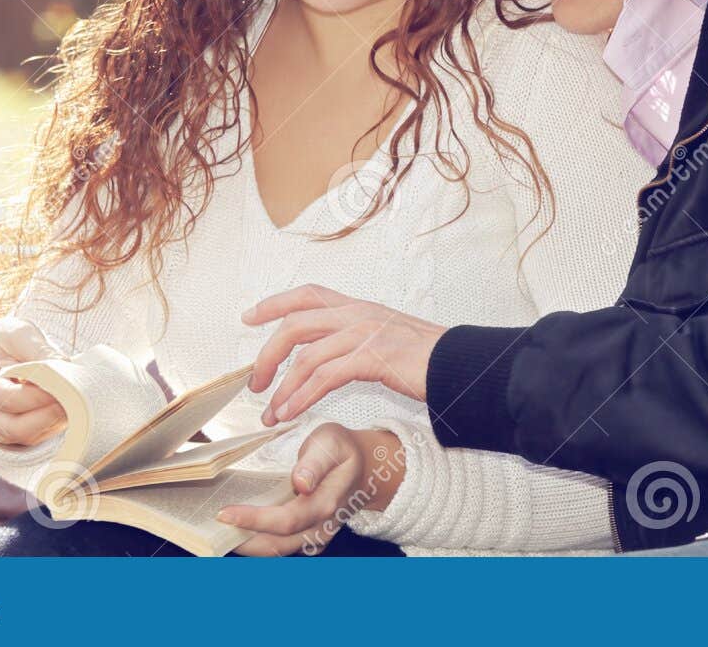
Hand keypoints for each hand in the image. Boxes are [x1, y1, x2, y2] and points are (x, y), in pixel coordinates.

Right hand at [0, 317, 68, 447]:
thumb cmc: (8, 341)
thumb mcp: (20, 334)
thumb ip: (39, 349)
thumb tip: (65, 366)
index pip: (10, 399)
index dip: (39, 396)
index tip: (64, 384)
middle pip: (16, 428)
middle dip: (49, 415)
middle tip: (75, 399)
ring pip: (28, 437)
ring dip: (54, 422)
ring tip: (76, 402)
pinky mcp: (14, 433)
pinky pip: (36, 438)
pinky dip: (54, 425)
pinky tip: (70, 407)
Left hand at [217, 424, 403, 555]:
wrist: (363, 467)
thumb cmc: (342, 450)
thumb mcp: (331, 442)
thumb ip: (315, 462)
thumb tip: (301, 483)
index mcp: (326, 504)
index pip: (285, 521)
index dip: (253, 520)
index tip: (224, 513)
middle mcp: (320, 527)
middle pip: (276, 545)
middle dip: (242, 540)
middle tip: (211, 527)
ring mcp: (314, 536)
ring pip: (276, 551)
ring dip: (247, 545)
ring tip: (218, 532)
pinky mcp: (307, 538)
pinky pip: (279, 546)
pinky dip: (257, 542)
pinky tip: (238, 529)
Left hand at [242, 285, 446, 423]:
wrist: (458, 363)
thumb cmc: (426, 356)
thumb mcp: (385, 334)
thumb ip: (355, 337)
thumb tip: (327, 352)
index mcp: (358, 306)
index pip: (307, 294)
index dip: (274, 303)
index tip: (249, 316)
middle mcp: (357, 314)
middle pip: (295, 324)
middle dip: (268, 354)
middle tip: (255, 383)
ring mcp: (364, 334)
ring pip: (305, 356)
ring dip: (282, 388)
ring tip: (271, 413)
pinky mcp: (372, 358)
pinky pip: (324, 377)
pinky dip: (302, 397)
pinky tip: (293, 413)